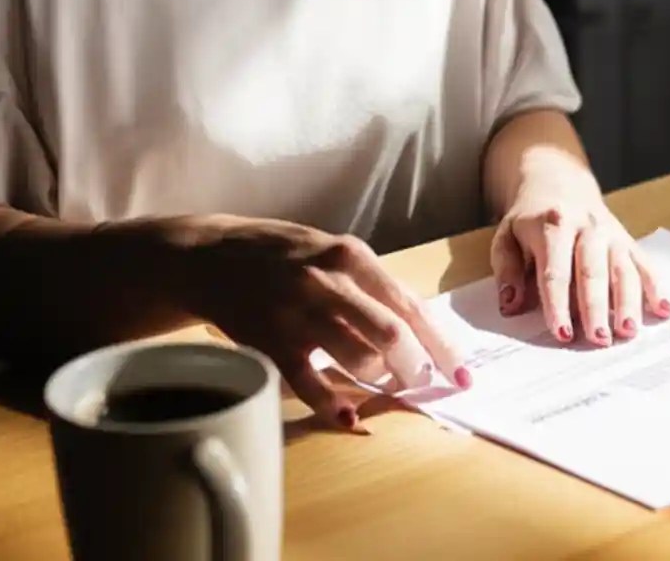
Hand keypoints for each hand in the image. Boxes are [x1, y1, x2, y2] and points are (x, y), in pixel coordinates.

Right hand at [166, 214, 468, 430]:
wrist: (208, 256)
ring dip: (378, 380)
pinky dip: (333, 405)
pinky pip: (309, 382)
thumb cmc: (282, 255)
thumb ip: (370, 284)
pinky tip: (350, 418)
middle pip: (392, 335)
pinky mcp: (270, 340)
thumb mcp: (332, 251)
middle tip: (422, 384)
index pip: (411, 306)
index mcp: (352, 257)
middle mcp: (328, 282)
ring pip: (357, 358)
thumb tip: (419, 329)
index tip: (461, 373)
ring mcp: (298, 312)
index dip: (441, 344)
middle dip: (417, 367)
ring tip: (384, 385)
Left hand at [490, 184, 669, 345]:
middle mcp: (587, 228)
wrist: (558, 183)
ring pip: (623, 270)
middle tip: (599, 340)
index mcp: (553, 225)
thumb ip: (507, 270)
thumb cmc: (531, 219)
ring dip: (628, 303)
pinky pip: (645, 265)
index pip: (556, 272)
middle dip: (596, 308)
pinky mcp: (628, 241)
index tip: (562, 333)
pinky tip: (664, 310)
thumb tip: (511, 305)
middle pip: (593, 272)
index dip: (559, 305)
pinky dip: (656, 288)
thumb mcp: (506, 236)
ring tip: (628, 332)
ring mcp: (612, 234)